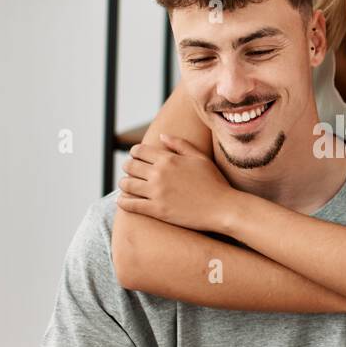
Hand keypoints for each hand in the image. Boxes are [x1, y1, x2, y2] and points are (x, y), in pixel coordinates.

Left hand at [116, 134, 235, 232]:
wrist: (222, 208)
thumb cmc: (214, 182)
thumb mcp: (199, 158)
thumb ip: (179, 144)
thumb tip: (161, 136)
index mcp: (168, 159)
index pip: (139, 151)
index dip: (134, 153)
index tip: (135, 157)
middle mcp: (159, 173)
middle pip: (129, 166)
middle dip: (127, 168)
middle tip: (130, 172)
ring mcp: (157, 192)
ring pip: (126, 185)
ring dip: (123, 184)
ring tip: (126, 187)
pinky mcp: (157, 210)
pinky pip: (130, 205)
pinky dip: (123, 202)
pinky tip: (123, 201)